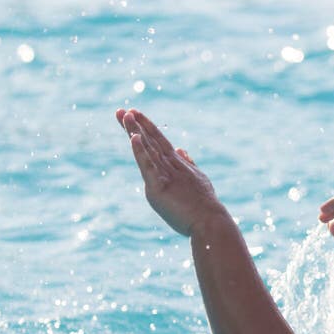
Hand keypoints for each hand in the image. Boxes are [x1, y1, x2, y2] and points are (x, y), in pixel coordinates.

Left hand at [116, 108, 228, 236]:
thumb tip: (180, 150)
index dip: (147, 128)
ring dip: (135, 131)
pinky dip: (140, 152)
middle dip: (136, 125)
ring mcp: (167, 176)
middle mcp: (173, 167)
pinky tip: (133, 137)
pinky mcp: (160, 187)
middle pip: (152, 141)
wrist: (211, 223)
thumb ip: (189, 165)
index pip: (160, 143)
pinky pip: (148, 166)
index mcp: (180, 167)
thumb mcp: (199, 181)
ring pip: (148, 149)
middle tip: (122, 110)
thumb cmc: (206, 208)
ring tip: (125, 115)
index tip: (135, 115)